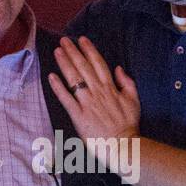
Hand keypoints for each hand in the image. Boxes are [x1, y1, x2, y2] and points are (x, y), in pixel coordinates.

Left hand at [48, 36, 140, 172]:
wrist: (122, 145)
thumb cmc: (128, 124)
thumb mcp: (133, 100)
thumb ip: (127, 83)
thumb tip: (118, 68)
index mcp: (110, 88)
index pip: (98, 64)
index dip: (89, 50)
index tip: (81, 40)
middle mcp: (98, 92)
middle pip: (83, 67)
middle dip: (73, 52)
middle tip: (63, 40)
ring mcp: (87, 103)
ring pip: (74, 79)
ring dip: (65, 64)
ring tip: (57, 51)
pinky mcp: (79, 116)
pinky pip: (66, 99)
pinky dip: (58, 87)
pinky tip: (51, 76)